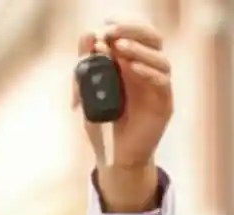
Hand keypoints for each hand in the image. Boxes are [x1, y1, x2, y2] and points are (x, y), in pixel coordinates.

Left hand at [73, 19, 172, 210]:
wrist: (113, 156)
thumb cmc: (101, 123)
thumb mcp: (86, 93)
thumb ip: (85, 68)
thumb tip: (88, 36)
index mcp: (131, 66)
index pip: (136, 36)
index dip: (125, 26)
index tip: (106, 23)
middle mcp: (147, 73)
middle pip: (152, 40)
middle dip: (133, 32)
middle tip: (112, 32)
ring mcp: (158, 88)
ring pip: (160, 60)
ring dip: (139, 50)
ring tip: (119, 47)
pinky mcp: (164, 104)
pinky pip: (162, 82)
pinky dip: (148, 72)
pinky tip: (131, 68)